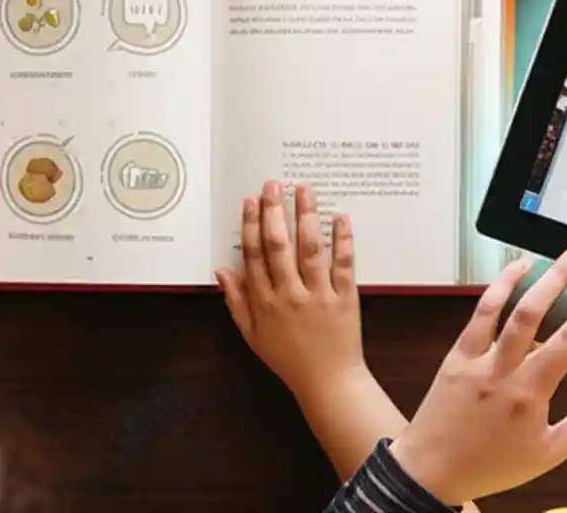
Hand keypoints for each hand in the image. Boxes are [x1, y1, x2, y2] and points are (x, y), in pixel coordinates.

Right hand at [215, 180, 363, 400]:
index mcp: (264, 303)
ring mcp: (318, 296)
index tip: (251, 201)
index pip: (253, 256)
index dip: (251, 226)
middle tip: (273, 185)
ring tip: (304, 189)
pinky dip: (342, 239)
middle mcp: (289, 296)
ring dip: (306, 216)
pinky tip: (340, 216)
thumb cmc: (288, 359)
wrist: (327, 381)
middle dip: (274, 212)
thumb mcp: (253, 334)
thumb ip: (237, 301)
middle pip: (278, 246)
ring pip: (309, 249)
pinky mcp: (345, 298)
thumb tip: (222, 270)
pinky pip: (344, 264)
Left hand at [389, 242, 566, 504]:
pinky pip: (479, 314)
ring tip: (559, 254)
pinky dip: (499, 288)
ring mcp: (478, 359)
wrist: (431, 472)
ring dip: (535, 275)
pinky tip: (517, 271)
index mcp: (532, 392)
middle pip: (538, 310)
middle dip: (566, 274)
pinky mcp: (457, 355)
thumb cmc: (493, 465)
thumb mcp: (552, 451)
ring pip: (508, 308)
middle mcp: (505, 370)